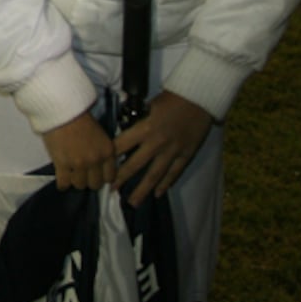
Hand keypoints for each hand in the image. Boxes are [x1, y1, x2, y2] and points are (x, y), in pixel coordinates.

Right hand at [39, 112, 115, 191]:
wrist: (61, 110)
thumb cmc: (79, 117)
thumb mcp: (99, 134)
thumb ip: (101, 150)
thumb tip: (97, 164)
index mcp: (107, 151)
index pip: (110, 176)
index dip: (102, 177)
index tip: (95, 175)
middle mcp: (96, 160)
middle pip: (95, 184)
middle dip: (88, 181)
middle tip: (82, 175)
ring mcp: (79, 164)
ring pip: (80, 185)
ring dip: (75, 181)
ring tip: (70, 175)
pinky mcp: (62, 165)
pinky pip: (64, 183)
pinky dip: (62, 184)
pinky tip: (61, 183)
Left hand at [114, 90, 213, 206]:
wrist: (199, 99)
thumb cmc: (171, 99)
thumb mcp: (148, 107)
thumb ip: (138, 122)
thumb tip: (124, 132)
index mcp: (145, 128)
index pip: (122, 145)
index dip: (110, 157)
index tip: (101, 166)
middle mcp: (157, 143)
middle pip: (136, 165)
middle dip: (122, 178)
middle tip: (111, 190)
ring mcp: (173, 151)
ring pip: (155, 175)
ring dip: (143, 190)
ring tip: (133, 202)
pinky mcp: (186, 154)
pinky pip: (174, 173)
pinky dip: (165, 184)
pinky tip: (157, 193)